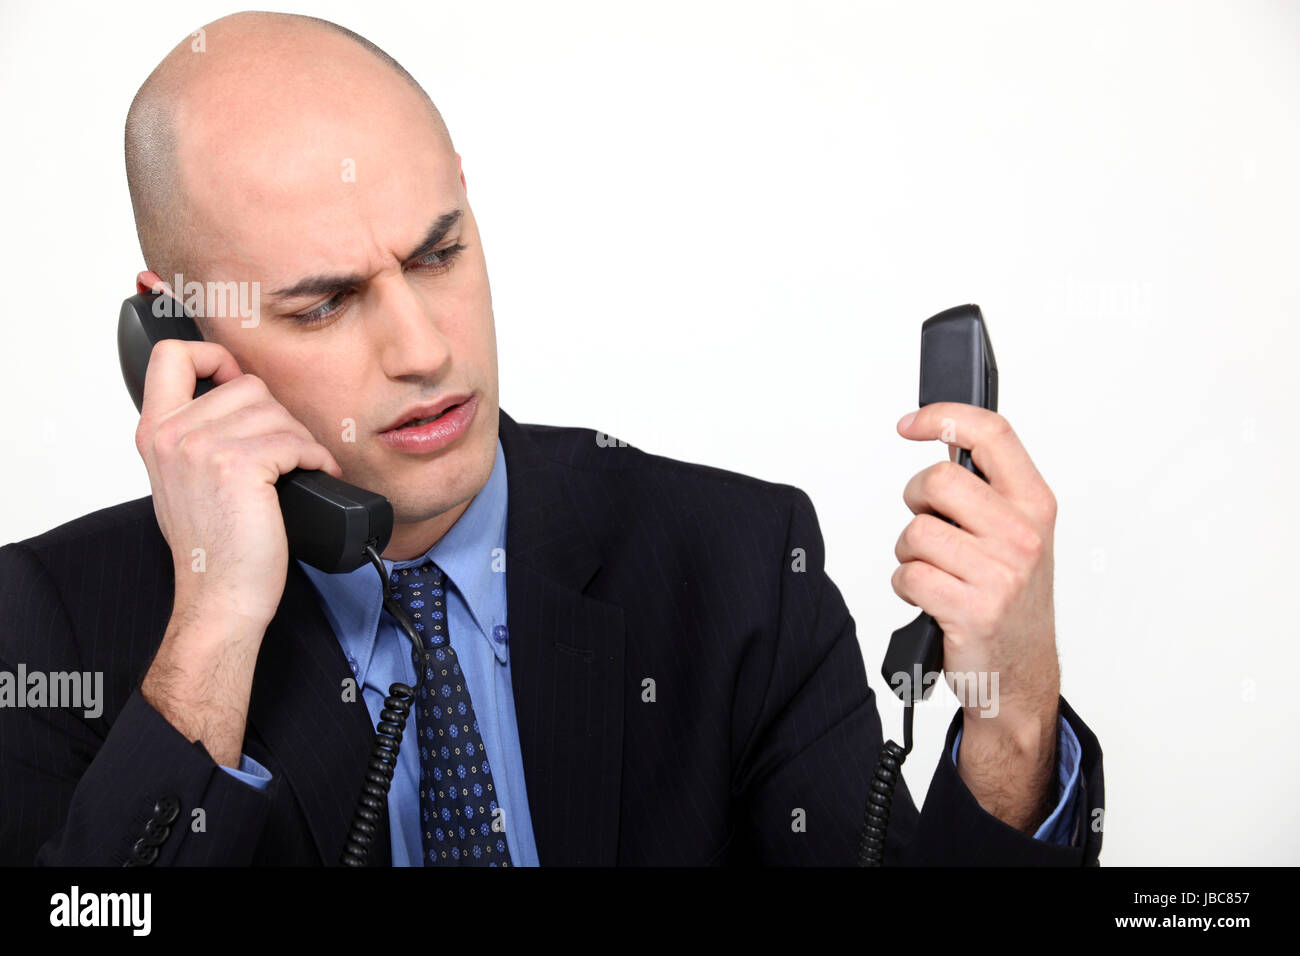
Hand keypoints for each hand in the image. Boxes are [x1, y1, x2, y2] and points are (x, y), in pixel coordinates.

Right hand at [134, 327, 342, 626]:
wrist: (221, 596)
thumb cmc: (214, 547)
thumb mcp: (185, 481)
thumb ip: (195, 436)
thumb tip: (235, 400)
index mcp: (155, 432)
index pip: (173, 355)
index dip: (215, 357)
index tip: (237, 384)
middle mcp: (172, 434)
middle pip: (248, 384)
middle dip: (278, 418)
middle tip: (286, 454)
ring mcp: (202, 448)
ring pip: (276, 411)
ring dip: (301, 441)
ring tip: (301, 468)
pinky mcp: (238, 466)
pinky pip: (296, 440)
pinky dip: (317, 457)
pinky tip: (316, 475)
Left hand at [891, 403, 1059, 829]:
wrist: (1019, 672)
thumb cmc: (1011, 599)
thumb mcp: (1015, 535)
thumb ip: (986, 490)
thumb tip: (941, 439)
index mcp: (1035, 505)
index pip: (991, 434)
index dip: (944, 418)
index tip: (911, 424)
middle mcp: (1023, 535)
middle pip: (936, 481)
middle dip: (917, 503)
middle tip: (931, 529)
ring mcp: (1001, 574)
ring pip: (915, 532)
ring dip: (911, 554)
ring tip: (938, 573)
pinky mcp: (973, 609)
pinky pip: (908, 575)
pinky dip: (907, 587)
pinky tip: (931, 599)